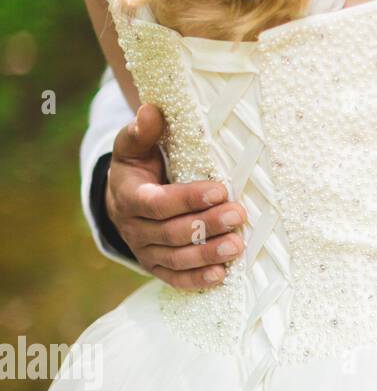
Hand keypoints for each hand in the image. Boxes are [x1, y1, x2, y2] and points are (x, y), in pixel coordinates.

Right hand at [106, 104, 245, 288]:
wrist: (125, 200)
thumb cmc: (139, 168)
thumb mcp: (135, 148)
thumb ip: (142, 132)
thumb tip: (151, 111)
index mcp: (129, 197)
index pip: (157, 203)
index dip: (187, 198)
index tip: (219, 190)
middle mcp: (134, 228)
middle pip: (171, 232)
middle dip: (206, 224)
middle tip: (238, 214)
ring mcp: (145, 251)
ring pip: (176, 258)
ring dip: (207, 253)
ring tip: (237, 245)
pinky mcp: (156, 267)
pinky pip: (175, 278)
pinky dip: (197, 279)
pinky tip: (220, 275)